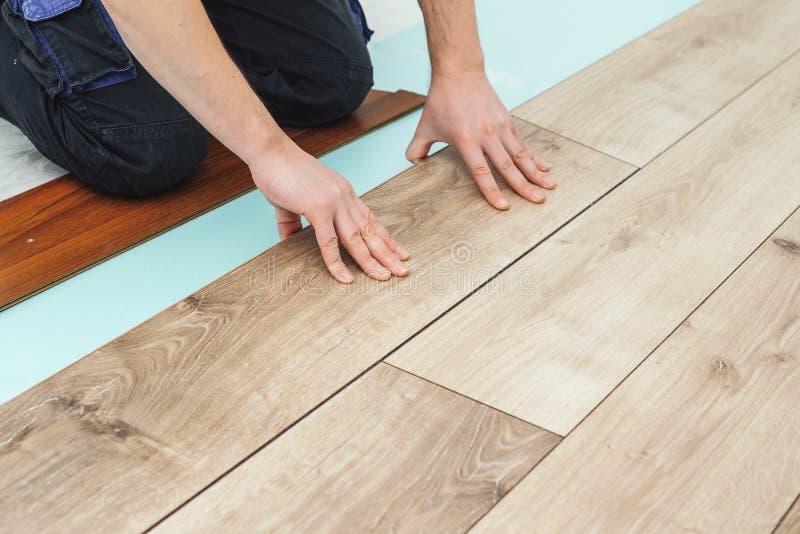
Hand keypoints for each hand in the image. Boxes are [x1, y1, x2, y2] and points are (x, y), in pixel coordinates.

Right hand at [250, 136, 409, 282]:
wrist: (270, 152)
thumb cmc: (281, 171)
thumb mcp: (293, 200)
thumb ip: (294, 222)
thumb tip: (290, 240)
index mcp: (344, 193)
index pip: (370, 219)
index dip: (386, 238)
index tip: (399, 252)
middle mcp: (344, 198)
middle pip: (370, 231)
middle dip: (387, 253)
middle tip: (402, 270)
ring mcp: (333, 203)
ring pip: (356, 239)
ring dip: (371, 260)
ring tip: (384, 277)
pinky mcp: (318, 209)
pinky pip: (329, 242)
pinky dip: (337, 262)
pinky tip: (345, 277)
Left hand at [406, 71, 554, 208]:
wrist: (459, 72)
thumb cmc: (440, 101)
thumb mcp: (424, 127)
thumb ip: (416, 148)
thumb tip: (412, 164)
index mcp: (466, 140)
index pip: (481, 171)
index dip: (492, 190)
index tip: (503, 207)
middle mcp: (486, 134)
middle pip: (508, 166)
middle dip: (524, 186)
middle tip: (538, 201)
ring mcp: (499, 127)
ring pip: (521, 155)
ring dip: (536, 172)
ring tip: (549, 187)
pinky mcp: (507, 121)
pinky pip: (522, 143)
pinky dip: (534, 157)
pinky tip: (545, 167)